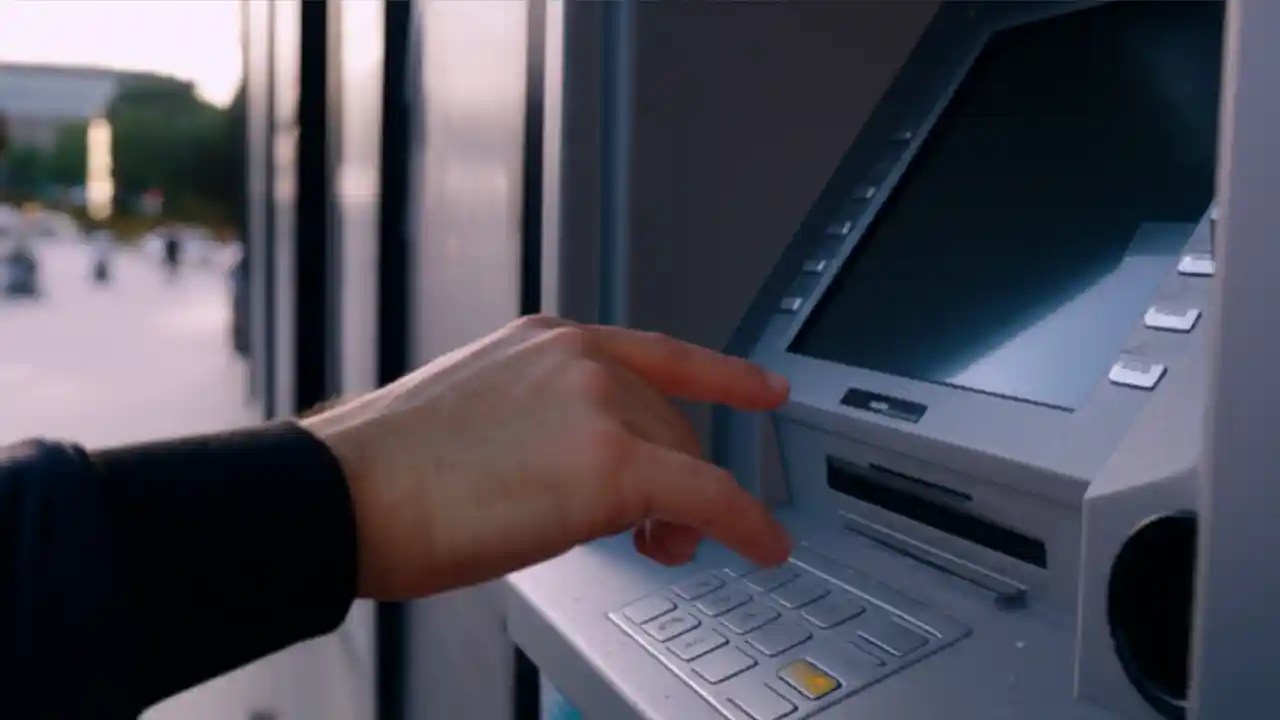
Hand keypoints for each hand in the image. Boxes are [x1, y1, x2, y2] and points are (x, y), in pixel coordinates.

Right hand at [301, 315, 791, 599]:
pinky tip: (760, 545)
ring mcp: (600, 404)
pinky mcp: (616, 463)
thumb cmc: (389, 471)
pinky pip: (710, 497)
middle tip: (659, 531)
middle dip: (677, 477)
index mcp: (548, 341)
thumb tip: (577, 473)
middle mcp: (582, 359)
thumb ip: (542, 422)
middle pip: (673, 422)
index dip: (722, 373)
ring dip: (686, 511)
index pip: (658, 352)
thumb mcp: (477, 415)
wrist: (345, 495)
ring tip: (659, 547)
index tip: (760, 386)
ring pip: (686, 461)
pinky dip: (745, 524)